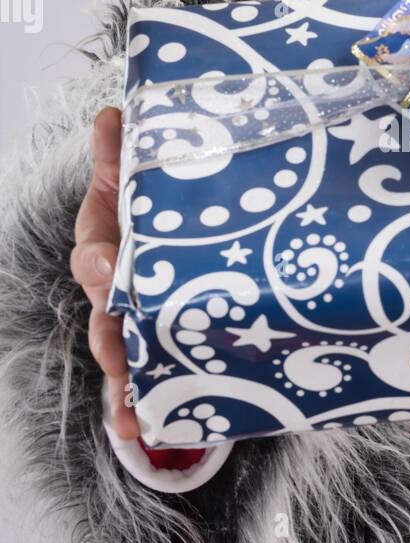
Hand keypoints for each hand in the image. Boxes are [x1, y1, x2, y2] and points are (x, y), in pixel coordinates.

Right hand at [69, 106, 138, 439]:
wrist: (183, 228)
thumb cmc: (156, 203)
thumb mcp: (142, 176)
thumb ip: (126, 152)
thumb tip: (111, 113)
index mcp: (108, 240)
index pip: (94, 253)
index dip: (101, 262)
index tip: (113, 267)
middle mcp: (113, 284)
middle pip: (102, 315)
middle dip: (110, 337)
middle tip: (121, 355)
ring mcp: (132, 318)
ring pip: (118, 352)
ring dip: (122, 381)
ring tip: (130, 412)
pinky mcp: (156, 344)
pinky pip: (141, 379)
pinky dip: (134, 406)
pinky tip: (140, 428)